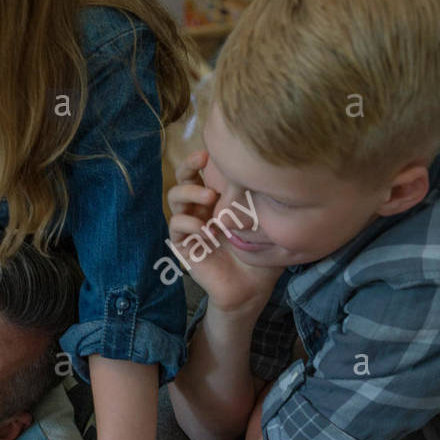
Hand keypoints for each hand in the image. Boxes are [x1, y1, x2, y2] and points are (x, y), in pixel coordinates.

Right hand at [167, 150, 283, 312]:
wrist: (251, 288)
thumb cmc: (261, 254)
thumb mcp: (265, 221)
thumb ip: (260, 198)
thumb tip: (265, 170)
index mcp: (218, 199)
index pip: (205, 171)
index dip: (205, 158)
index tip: (216, 151)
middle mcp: (201, 208)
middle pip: (184, 177)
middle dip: (190, 165)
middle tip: (203, 161)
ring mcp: (190, 225)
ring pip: (174, 197)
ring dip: (189, 192)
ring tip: (210, 197)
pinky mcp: (183, 245)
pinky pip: (176, 225)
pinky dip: (188, 223)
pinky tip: (206, 230)